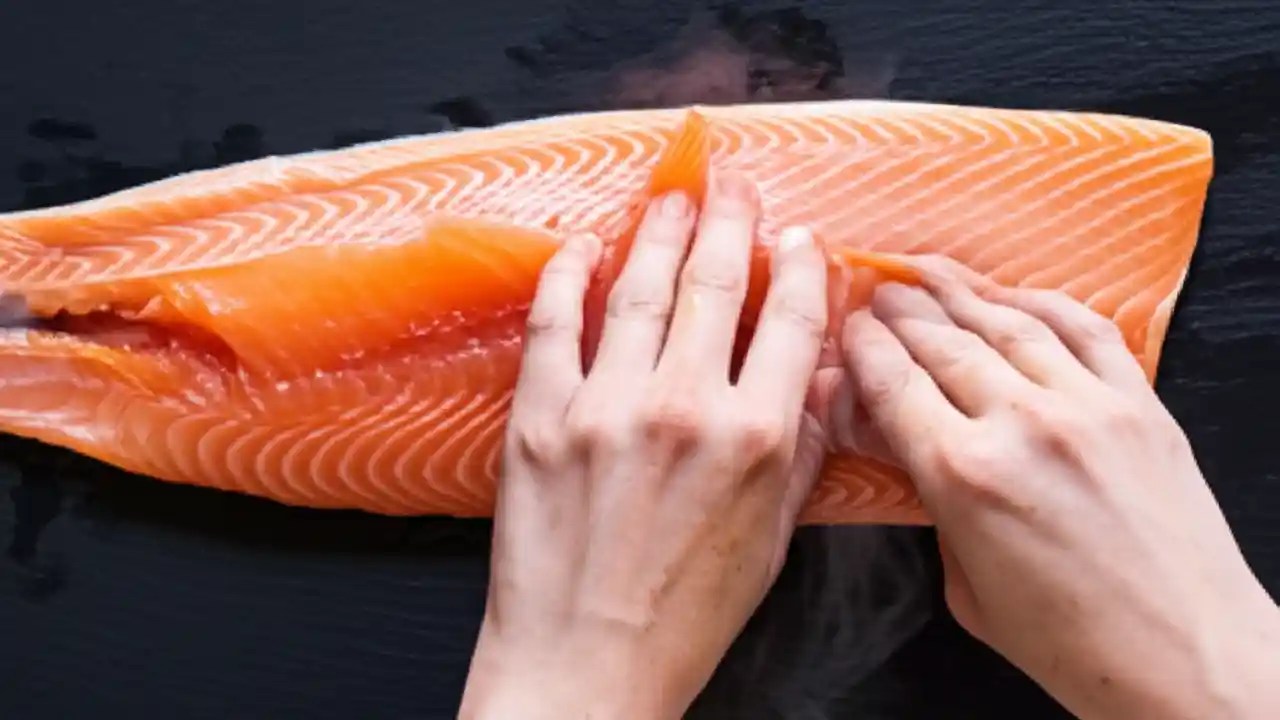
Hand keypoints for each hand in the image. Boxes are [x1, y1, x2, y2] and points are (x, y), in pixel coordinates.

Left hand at [458, 174, 829, 719]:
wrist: (587, 666)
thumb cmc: (685, 614)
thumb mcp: (772, 536)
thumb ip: (798, 446)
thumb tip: (818, 372)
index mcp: (756, 439)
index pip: (792, 321)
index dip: (799, 267)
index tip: (798, 239)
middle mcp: (686, 409)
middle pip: (718, 283)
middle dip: (731, 222)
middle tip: (734, 187)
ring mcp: (607, 407)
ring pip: (642, 289)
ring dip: (661, 231)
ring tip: (674, 198)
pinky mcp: (540, 418)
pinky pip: (555, 322)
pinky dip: (569, 273)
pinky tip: (585, 245)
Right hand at [817, 258, 1279, 719]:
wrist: (1185, 657)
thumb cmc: (1071, 644)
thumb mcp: (964, 586)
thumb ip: (938, 507)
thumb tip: (922, 454)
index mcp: (963, 475)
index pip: (893, 381)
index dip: (862, 345)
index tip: (847, 326)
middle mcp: (1021, 425)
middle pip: (942, 341)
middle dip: (900, 311)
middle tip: (875, 291)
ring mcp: (1088, 406)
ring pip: (1007, 323)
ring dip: (958, 292)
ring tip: (925, 273)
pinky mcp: (1141, 405)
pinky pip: (1084, 329)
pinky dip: (1040, 302)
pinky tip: (1009, 293)